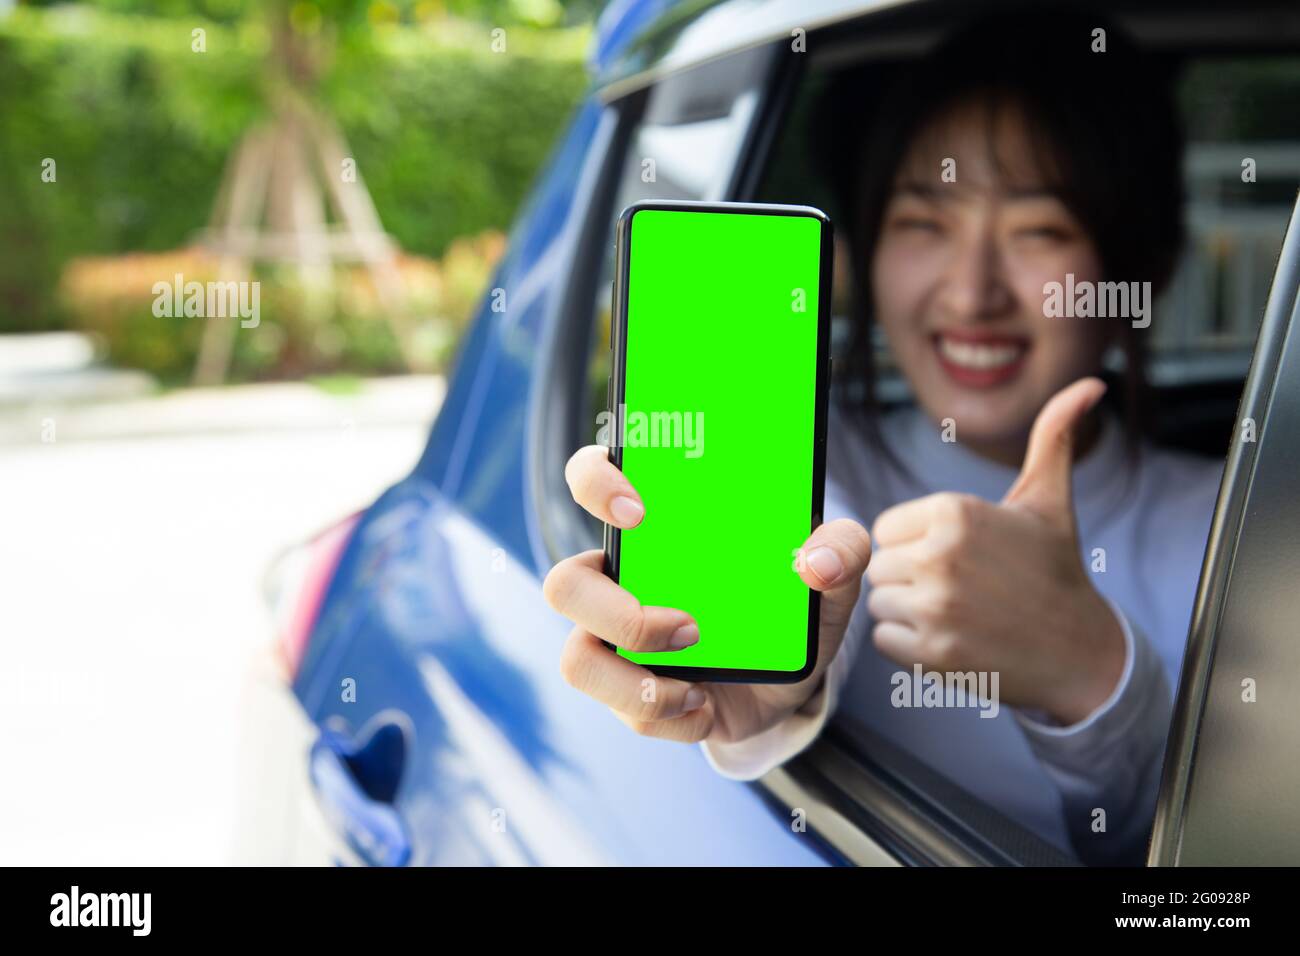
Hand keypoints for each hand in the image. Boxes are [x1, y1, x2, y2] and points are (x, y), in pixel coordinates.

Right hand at [543, 444, 871, 744]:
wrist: (793, 680)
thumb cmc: (792, 603)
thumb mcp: (833, 572)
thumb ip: (843, 547)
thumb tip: (816, 561)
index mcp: (654, 527)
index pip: (590, 477)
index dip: (594, 484)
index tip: (639, 511)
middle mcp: (620, 580)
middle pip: (564, 584)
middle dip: (613, 610)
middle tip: (688, 623)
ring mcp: (616, 641)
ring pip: (577, 659)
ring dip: (634, 679)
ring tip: (695, 681)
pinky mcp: (631, 694)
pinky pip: (628, 713)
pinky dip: (671, 716)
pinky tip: (707, 707)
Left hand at [866, 378, 1124, 724]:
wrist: (1081, 652)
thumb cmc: (1055, 569)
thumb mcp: (1048, 499)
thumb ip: (1052, 435)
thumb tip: (1090, 384)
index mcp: (955, 511)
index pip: (886, 528)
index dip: (915, 544)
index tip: (957, 557)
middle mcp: (941, 555)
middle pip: (879, 566)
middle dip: (910, 579)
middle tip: (959, 589)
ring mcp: (936, 607)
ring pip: (878, 603)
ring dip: (908, 613)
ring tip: (957, 613)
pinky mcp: (932, 653)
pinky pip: (883, 641)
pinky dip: (909, 646)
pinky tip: (953, 639)